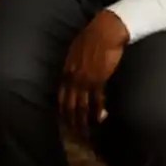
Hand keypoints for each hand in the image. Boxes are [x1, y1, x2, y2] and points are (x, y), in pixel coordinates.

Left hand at [58, 10, 128, 136]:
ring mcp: (85, 79)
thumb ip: (72, 65)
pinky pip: (96, 100)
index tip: (64, 120)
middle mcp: (72, 77)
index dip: (62, 109)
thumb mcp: (75, 51)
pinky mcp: (99, 79)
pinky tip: (99, 119)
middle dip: (71, 120)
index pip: (61, 95)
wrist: (105, 31)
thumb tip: (72, 73)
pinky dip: (97, 111)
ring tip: (86, 133)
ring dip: (83, 121)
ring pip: (81, 105)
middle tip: (75, 133)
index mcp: (66, 69)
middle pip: (69, 104)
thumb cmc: (91, 37)